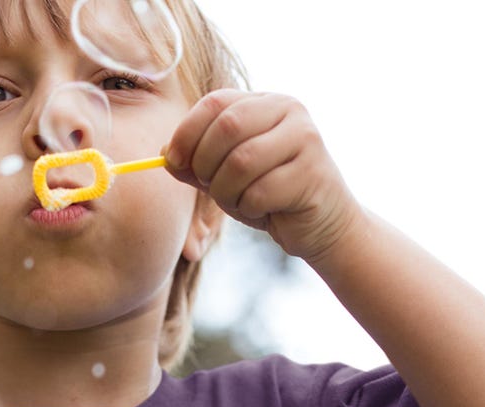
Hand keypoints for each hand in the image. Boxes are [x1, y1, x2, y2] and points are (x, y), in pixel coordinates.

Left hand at [163, 89, 364, 264]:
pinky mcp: (312, 173)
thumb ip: (196, 163)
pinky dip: (249, 208)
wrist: (320, 225)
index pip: (216, 102)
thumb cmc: (270, 196)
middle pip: (227, 127)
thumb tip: (164, 154)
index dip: (187, 132)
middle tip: (210, 186)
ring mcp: (305, 139)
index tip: (173, 160)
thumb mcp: (226, 177)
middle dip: (206, 164)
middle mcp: (288, 110)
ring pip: (241, 162)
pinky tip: (263, 211)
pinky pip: (260, 192)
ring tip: (238, 201)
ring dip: (227, 192)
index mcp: (264, 102)